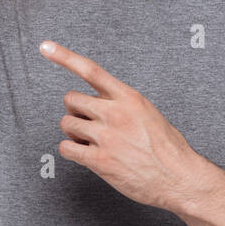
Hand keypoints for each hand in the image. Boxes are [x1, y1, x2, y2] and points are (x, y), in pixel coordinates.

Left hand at [39, 39, 205, 211]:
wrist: (179, 178)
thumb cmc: (167, 148)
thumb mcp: (148, 112)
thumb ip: (122, 103)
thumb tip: (99, 100)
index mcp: (129, 98)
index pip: (91, 71)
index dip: (65, 56)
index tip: (45, 47)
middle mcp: (115, 114)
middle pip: (71, 99)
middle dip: (75, 110)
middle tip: (87, 123)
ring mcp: (106, 137)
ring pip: (66, 123)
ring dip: (72, 132)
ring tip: (90, 141)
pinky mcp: (99, 160)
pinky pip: (66, 148)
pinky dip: (71, 151)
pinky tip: (85, 154)